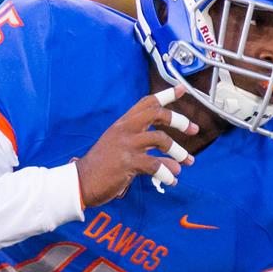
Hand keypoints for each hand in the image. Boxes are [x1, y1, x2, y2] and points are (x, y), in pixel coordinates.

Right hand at [75, 86, 196, 205]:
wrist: (80, 182)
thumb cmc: (101, 168)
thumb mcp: (122, 152)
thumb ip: (148, 154)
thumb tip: (176, 165)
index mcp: (122, 124)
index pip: (146, 103)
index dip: (166, 95)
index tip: (182, 89)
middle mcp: (125, 130)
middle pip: (156, 113)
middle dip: (178, 120)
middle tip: (192, 129)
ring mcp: (126, 145)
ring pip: (160, 140)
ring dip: (178, 152)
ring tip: (187, 162)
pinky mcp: (127, 163)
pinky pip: (155, 165)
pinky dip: (167, 173)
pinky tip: (171, 180)